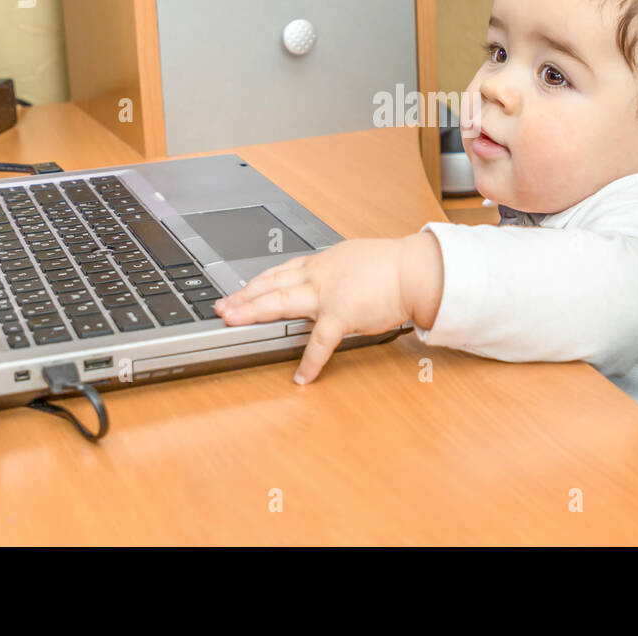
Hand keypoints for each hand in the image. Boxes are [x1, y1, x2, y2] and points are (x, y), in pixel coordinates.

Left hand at [213, 233, 441, 383]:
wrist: (417, 270)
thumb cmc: (395, 267)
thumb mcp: (357, 260)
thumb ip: (338, 271)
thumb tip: (331, 279)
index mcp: (323, 263)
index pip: (280, 272)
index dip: (255, 283)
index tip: (237, 290)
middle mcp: (319, 275)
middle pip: (270, 284)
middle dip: (241, 297)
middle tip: (220, 308)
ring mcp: (328, 294)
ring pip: (281, 302)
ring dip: (253, 313)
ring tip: (232, 325)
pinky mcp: (343, 314)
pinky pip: (320, 341)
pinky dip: (309, 362)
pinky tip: (301, 377)